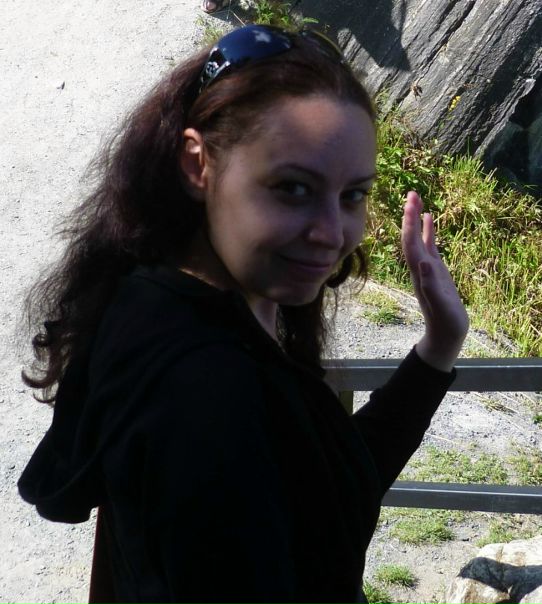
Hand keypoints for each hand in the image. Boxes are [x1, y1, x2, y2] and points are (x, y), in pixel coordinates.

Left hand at [401, 191, 468, 371]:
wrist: (445, 332)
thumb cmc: (445, 320)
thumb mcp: (440, 304)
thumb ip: (431, 285)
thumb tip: (424, 262)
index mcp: (419, 271)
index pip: (410, 242)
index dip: (409, 223)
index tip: (409, 203)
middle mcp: (419, 266)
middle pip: (410, 236)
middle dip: (409, 214)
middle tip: (411, 192)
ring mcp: (426, 266)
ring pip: (418, 237)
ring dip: (416, 218)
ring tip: (416, 198)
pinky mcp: (434, 269)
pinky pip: (429, 245)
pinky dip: (427, 230)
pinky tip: (428, 217)